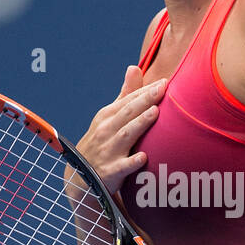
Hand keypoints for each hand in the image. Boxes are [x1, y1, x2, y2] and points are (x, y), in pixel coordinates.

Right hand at [72, 64, 166, 196]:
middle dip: (145, 100)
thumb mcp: (109, 118)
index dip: (145, 91)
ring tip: (155, 112)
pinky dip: (131, 162)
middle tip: (163, 89)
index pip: (128, 100)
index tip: (164, 82)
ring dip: (140, 124)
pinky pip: (122, 167)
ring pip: (125, 135)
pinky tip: (143, 157)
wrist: (80, 177)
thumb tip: (135, 67)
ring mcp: (107, 152)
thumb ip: (125, 95)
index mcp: (106, 116)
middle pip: (127, 113)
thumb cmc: (102, 142)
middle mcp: (105, 131)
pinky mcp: (109, 172)